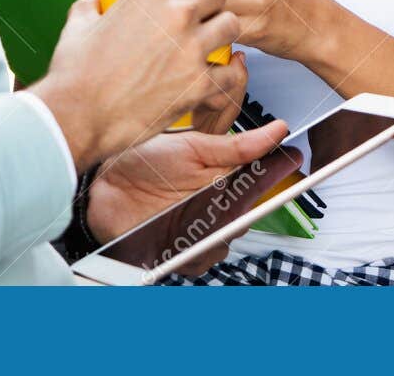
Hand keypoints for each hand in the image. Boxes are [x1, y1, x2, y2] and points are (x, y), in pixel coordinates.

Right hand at [30, 0, 242, 169]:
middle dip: (213, 3)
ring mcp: (191, 47)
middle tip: (203, 17)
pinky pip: (232, 71)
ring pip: (232, 25)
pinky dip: (226, 75)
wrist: (78, 116)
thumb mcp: (79, 23)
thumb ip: (92, 4)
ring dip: (223, 33)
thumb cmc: (76, 74)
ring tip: (210, 44)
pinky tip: (215, 76)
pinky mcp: (199, 82)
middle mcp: (176, 13)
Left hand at [87, 120, 289, 274]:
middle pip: (247, 214)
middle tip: (232, 192)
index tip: (292, 158)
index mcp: (222, 178)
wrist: (101, 180)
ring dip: (219, 232)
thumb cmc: (144, 160)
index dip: (278, 171)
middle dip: (245, 206)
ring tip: (204, 217)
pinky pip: (198, 262)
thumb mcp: (193, 146)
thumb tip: (276, 131)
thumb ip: (236, 146)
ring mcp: (196, 231)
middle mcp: (213, 207)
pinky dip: (197, 253)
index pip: (260, 178)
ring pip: (225, 242)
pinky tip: (188, 239)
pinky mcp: (176, 252)